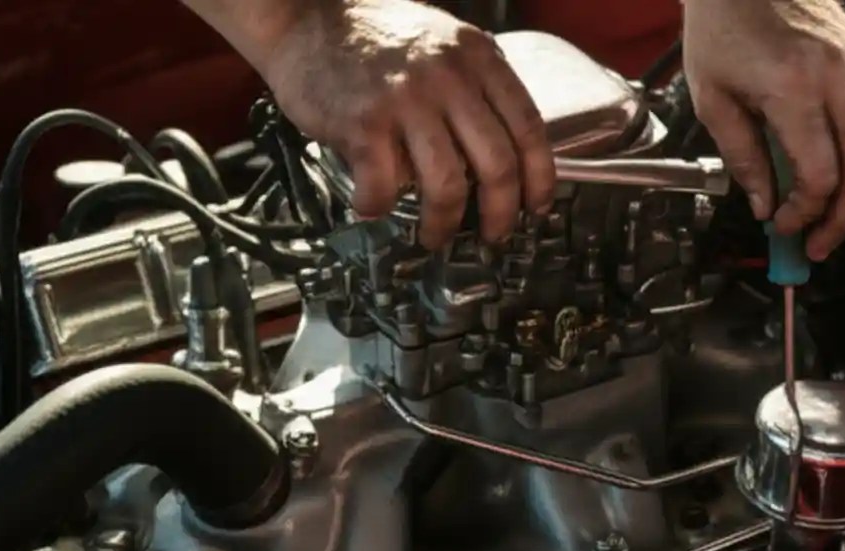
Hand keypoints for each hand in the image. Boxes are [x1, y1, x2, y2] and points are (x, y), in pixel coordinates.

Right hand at [191, 0, 555, 248]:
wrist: (304, 18)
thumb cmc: (373, 38)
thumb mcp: (443, 43)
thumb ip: (476, 87)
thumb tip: (506, 152)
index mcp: (477, 57)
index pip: (528, 127)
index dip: (539, 178)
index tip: (537, 207)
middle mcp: (447, 75)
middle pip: (497, 165)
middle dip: (500, 214)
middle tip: (493, 235)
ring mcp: (406, 99)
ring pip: (448, 186)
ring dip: (444, 224)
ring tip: (434, 234)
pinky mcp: (364, 123)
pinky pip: (386, 187)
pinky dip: (380, 207)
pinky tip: (374, 204)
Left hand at [683, 0, 844, 259]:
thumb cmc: (720, 22)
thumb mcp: (712, 98)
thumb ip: (742, 156)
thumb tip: (763, 203)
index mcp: (794, 88)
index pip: (821, 175)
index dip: (806, 213)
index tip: (784, 227)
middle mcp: (836, 76)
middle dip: (841, 217)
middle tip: (820, 246)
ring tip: (826, 215)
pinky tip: (832, 168)